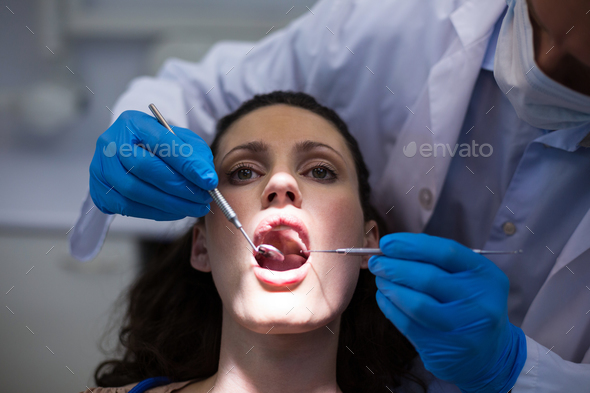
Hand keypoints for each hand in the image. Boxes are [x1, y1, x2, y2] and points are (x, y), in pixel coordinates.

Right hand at [89, 110, 216, 219]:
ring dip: (171, 204)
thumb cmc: (158, 144)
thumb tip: (207, 177)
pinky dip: (157, 213)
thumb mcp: (179, 139)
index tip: (210, 180)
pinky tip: (176, 212)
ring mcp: (101, 167)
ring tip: (194, 208)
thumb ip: (195, 153)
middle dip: (180, 187)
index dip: (188, 164)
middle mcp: (111, 142)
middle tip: (203, 198)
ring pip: (136, 191)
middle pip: (146, 168)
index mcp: (133, 122)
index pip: (163, 143)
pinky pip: (129, 207)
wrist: (128, 152)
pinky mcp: (98, 190)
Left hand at [368, 233, 526, 392]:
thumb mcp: (469, 277)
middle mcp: (479, 301)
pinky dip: (389, 307)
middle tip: (377, 262)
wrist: (491, 354)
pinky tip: (384, 297)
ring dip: (390, 287)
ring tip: (381, 279)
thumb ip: (437, 259)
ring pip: (416, 303)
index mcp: (485, 275)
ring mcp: (462, 327)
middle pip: (428, 277)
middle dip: (394, 266)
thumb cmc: (471, 304)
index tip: (387, 243)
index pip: (445, 252)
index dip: (411, 245)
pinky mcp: (443, 348)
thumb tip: (394, 246)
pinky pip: (407, 324)